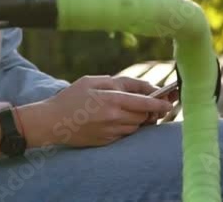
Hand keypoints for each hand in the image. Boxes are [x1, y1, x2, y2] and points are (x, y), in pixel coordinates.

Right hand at [36, 75, 174, 147]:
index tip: (170, 102)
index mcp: (111, 100)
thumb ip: (118, 82)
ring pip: (137, 126)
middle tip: (151, 104)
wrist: (52, 122)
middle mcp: (114, 118)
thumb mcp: (92, 81)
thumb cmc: (71, 97)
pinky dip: (127, 126)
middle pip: (144, 116)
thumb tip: (142, 87)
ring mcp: (110, 132)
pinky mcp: (107, 141)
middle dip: (150, 110)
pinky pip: (126, 134)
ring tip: (128, 110)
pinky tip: (117, 120)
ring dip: (139, 119)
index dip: (160, 103)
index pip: (144, 103)